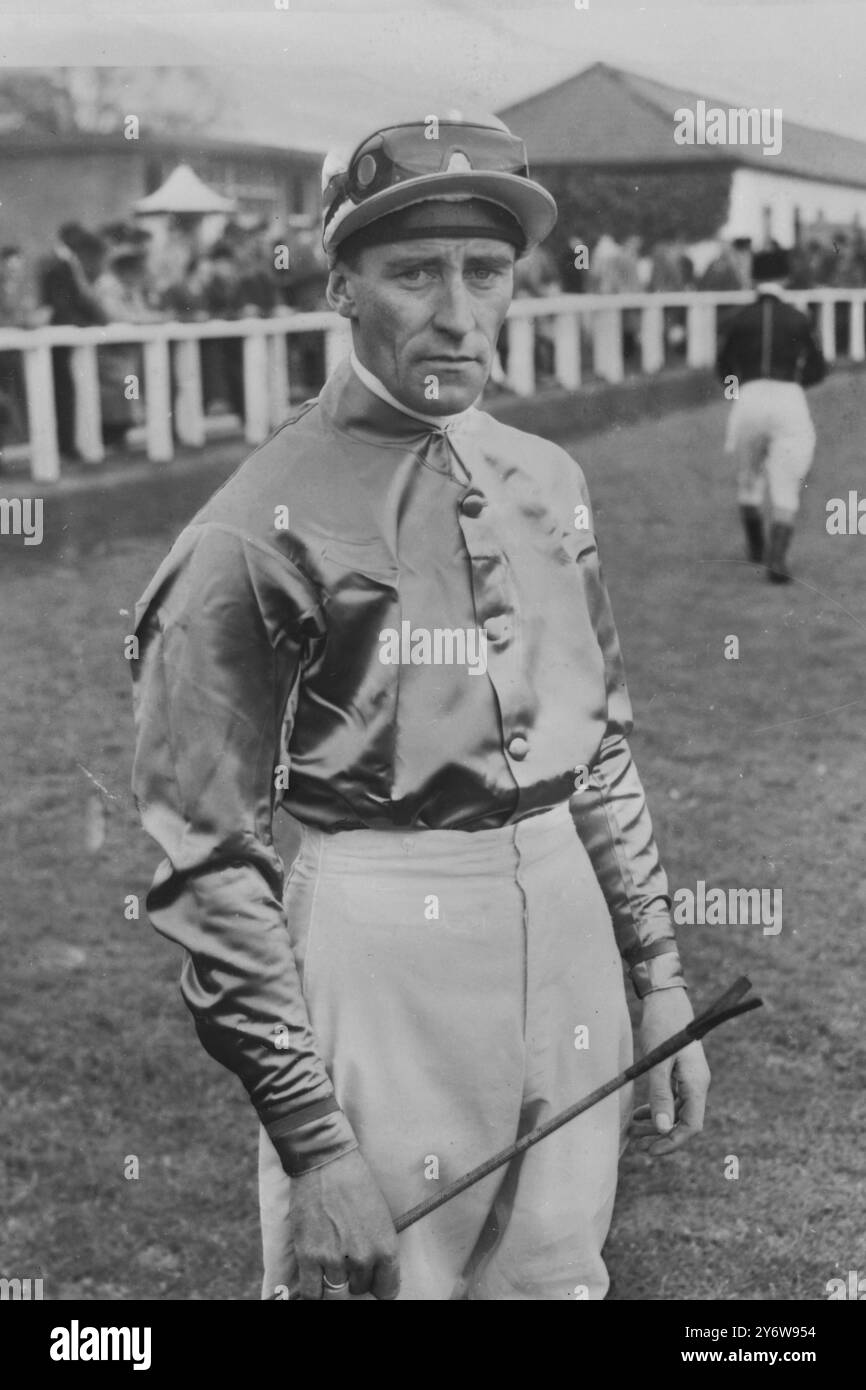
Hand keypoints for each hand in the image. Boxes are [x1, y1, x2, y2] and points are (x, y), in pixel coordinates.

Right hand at [289, 1148, 399, 1299]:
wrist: (326, 1162)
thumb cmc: (356, 1182)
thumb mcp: (380, 1216)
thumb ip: (378, 1247)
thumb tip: (372, 1271)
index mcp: (386, 1247)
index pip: (387, 1290)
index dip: (378, 1287)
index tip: (371, 1282)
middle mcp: (363, 1258)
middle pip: (360, 1289)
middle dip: (355, 1278)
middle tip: (347, 1260)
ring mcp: (335, 1259)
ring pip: (336, 1292)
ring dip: (334, 1282)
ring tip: (331, 1264)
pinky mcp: (309, 1256)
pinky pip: (312, 1292)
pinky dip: (313, 1292)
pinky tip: (315, 1282)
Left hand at [631, 986, 710, 1156]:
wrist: (667, 1000)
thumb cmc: (662, 1027)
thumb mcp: (657, 1062)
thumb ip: (660, 1095)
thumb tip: (662, 1129)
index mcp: (696, 1083)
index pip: (692, 1125)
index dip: (673, 1142)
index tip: (651, 1151)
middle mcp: (697, 1084)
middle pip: (684, 1121)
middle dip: (661, 1134)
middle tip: (636, 1139)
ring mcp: (691, 1079)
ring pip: (677, 1111)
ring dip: (657, 1122)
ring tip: (634, 1128)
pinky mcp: (682, 1072)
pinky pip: (673, 1098)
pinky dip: (658, 1107)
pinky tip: (640, 1112)